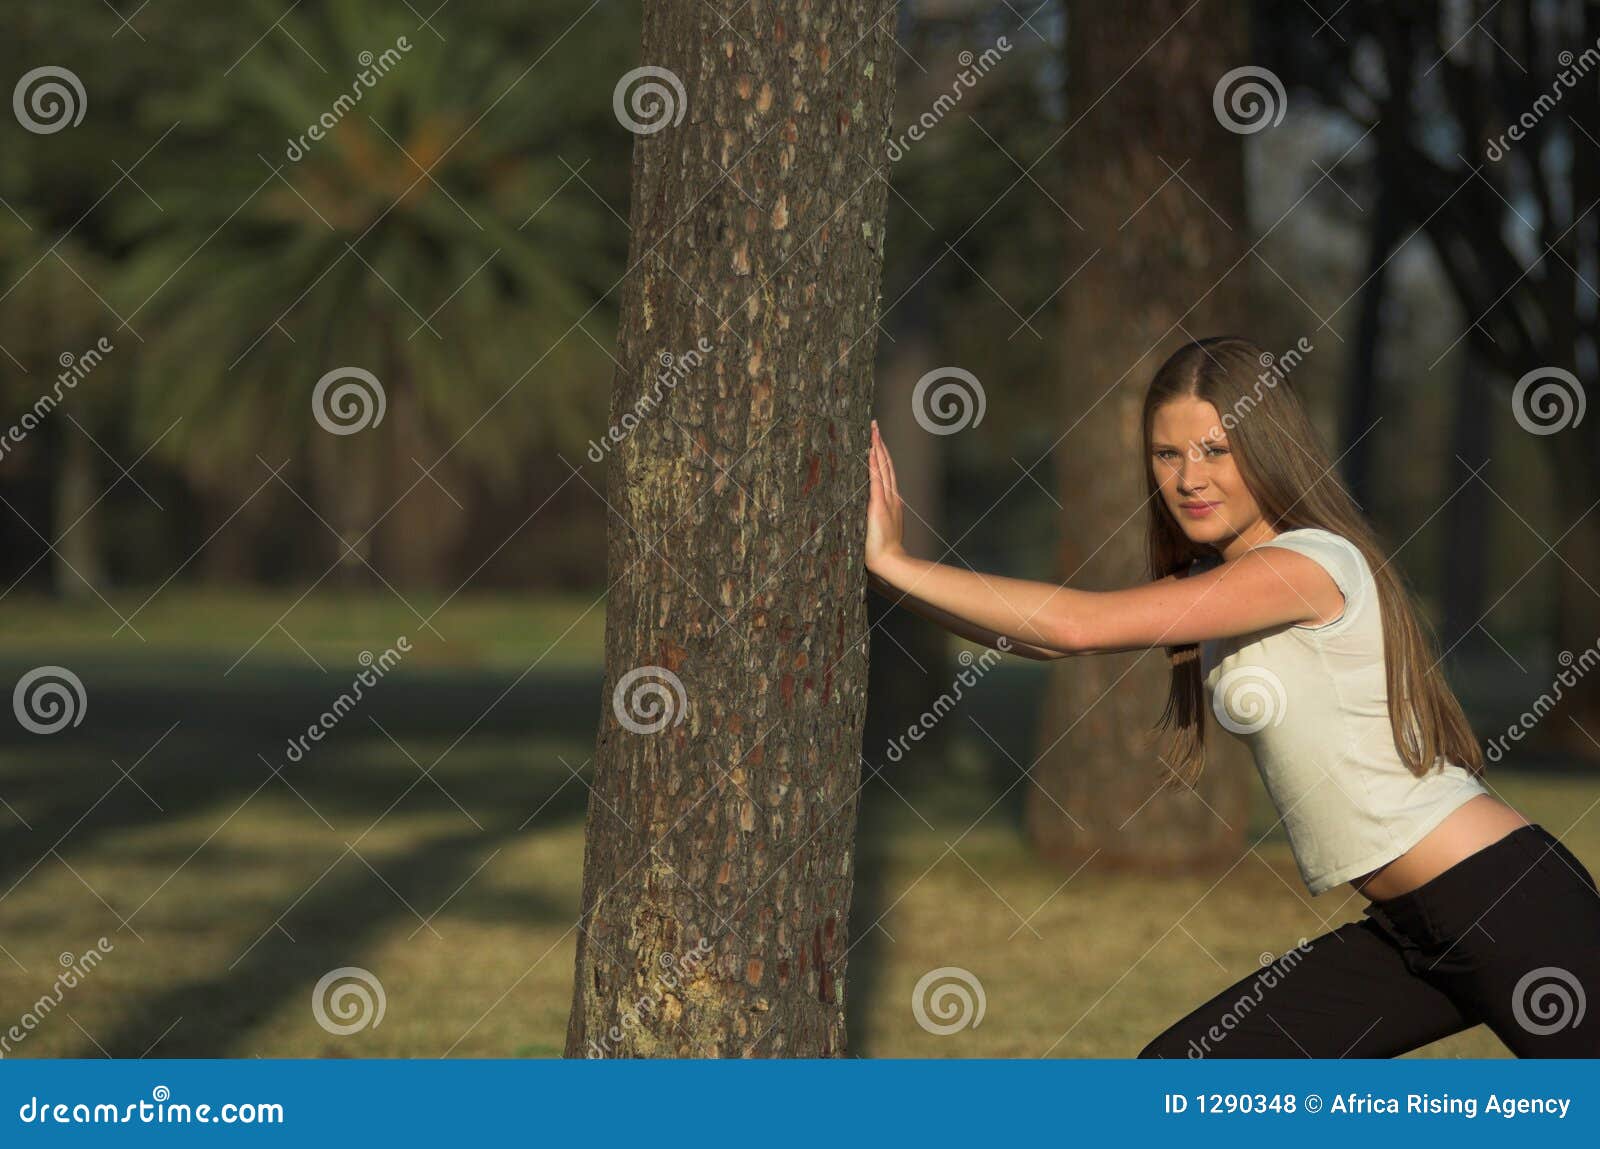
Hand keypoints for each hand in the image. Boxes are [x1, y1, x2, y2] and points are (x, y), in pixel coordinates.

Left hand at [866, 419, 905, 571]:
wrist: (889, 562)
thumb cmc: (882, 552)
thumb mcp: (877, 530)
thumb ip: (873, 519)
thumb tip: (864, 515)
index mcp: (892, 502)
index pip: (887, 473)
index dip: (882, 456)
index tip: (877, 441)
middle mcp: (892, 497)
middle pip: (887, 465)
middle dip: (880, 444)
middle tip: (875, 426)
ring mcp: (886, 500)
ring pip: (883, 467)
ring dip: (878, 447)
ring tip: (873, 430)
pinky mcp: (878, 505)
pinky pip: (876, 479)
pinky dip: (874, 464)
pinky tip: (870, 450)